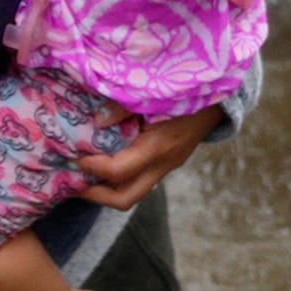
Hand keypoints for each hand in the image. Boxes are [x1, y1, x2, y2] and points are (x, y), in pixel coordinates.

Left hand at [75, 105, 220, 209]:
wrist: (220, 98)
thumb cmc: (183, 91)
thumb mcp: (154, 93)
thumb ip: (124, 105)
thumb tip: (96, 120)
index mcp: (158, 147)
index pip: (117, 171)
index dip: (91, 167)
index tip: (73, 154)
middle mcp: (162, 164)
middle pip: (124, 199)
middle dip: (94, 195)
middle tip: (71, 181)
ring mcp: (166, 167)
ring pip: (132, 194)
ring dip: (104, 190)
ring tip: (81, 176)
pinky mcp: (165, 164)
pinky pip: (138, 181)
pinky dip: (117, 179)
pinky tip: (102, 163)